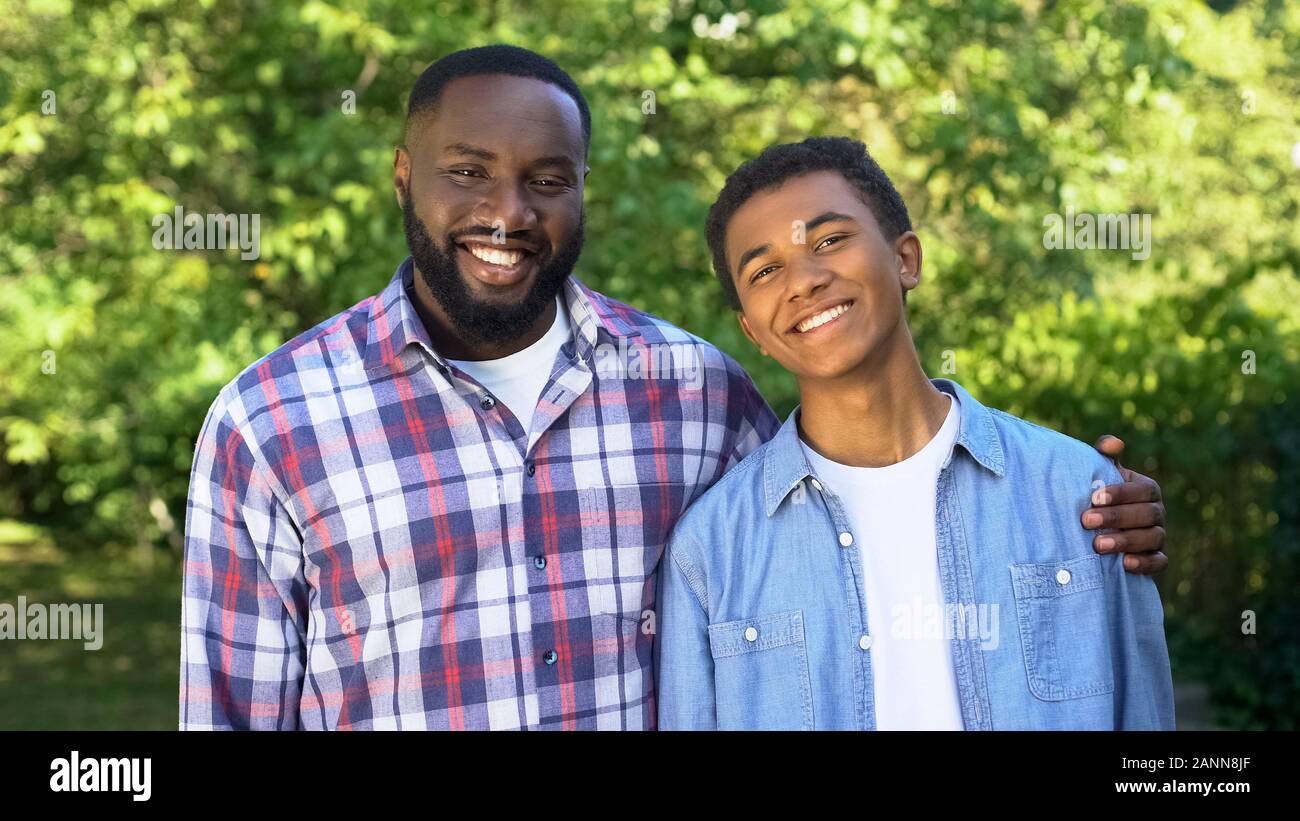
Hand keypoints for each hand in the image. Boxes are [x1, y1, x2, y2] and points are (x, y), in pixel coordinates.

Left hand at [1082, 435, 1167, 575]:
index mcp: (1147, 490)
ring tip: (1097, 545)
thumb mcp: (1101, 476)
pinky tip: (1125, 564)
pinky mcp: (1157, 559)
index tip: (1094, 498)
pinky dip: (1144, 563)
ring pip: (1152, 538)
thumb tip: (1112, 443)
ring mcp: (1159, 536)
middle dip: (1116, 517)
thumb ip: (1104, 457)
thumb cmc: (1099, 498)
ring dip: (1125, 541)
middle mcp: (1157, 512)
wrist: (1099, 530)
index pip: (1142, 489)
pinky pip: (1159, 562)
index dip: (1121, 493)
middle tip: (1086, 521)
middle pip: (1147, 514)